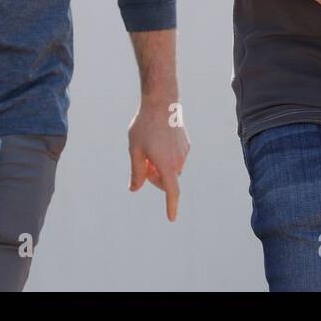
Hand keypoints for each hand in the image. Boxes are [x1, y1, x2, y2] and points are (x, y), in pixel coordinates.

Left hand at [127, 100, 190, 221]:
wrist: (161, 102)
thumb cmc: (145, 126)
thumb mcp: (135, 150)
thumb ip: (136, 172)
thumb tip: (135, 188)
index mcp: (166, 165)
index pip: (171, 192)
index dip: (171, 206)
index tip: (171, 218)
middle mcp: (178, 161)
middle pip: (166, 180)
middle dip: (154, 177)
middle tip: (142, 162)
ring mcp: (184, 152)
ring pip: (171, 168)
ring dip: (160, 165)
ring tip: (148, 147)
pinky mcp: (186, 143)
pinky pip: (176, 157)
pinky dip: (166, 156)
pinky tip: (157, 140)